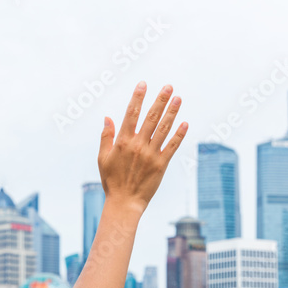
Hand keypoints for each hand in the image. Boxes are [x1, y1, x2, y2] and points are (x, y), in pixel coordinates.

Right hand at [97, 82, 187, 212]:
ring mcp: (151, 155)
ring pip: (163, 129)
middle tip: (168, 87)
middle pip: (151, 117)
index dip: (138, 98)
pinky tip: (185, 124)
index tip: (143, 84)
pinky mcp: (161, 165)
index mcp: (122, 142)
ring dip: (172, 112)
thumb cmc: (112, 181)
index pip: (131, 114)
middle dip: (160, 100)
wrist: (124, 202)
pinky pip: (172, 147)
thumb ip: (106, 137)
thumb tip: (107, 118)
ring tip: (178, 99)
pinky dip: (179, 135)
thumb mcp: (102, 158)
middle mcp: (138, 145)